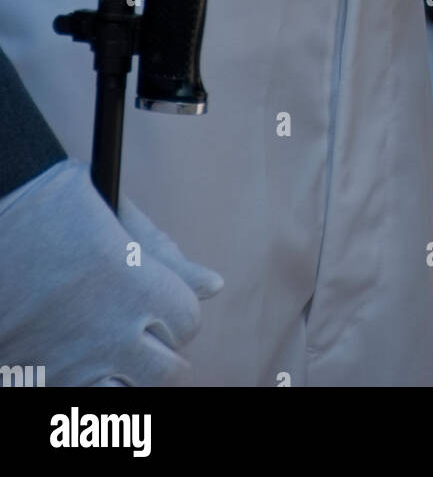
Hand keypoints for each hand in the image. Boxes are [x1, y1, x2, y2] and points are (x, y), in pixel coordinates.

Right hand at [0, 160, 222, 386]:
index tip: (162, 299)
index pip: (188, 320)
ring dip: (127, 379)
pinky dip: (85, 389)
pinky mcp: (38, 380)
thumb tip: (214, 286)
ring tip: (113, 356)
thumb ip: (165, 255)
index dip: (179, 310)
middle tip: (146, 337)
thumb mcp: (110, 213)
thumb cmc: (46, 207)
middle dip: (163, 354)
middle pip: (169, 372)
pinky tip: (78, 364)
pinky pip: (78, 405)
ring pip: (126, 399)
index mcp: (136, 284)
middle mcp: (111, 332)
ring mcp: (73, 364)